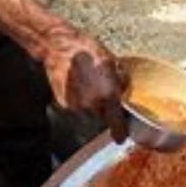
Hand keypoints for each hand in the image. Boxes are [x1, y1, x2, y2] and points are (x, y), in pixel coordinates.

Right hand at [41, 25, 127, 139]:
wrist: (61, 49)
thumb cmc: (90, 52)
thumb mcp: (114, 63)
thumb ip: (122, 82)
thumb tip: (124, 93)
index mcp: (108, 97)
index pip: (117, 126)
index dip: (120, 133)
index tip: (122, 138)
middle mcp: (92, 106)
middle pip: (102, 119)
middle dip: (104, 111)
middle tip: (102, 94)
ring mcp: (76, 107)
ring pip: (88, 114)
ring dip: (91, 106)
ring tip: (89, 86)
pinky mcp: (64, 104)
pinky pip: (76, 108)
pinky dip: (79, 101)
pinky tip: (78, 86)